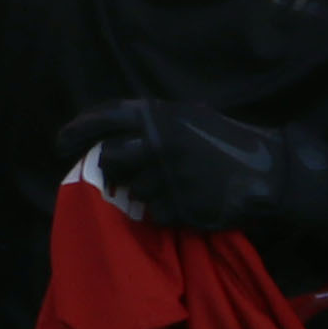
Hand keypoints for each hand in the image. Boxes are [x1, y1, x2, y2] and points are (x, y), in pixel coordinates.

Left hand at [86, 98, 324, 234]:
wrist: (267, 173)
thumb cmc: (228, 141)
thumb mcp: (189, 117)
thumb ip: (152, 123)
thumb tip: (112, 135)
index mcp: (160, 116)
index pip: (104, 119)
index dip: (77, 130)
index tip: (60, 144)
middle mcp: (156, 144)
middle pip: (110, 159)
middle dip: (113, 168)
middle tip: (122, 174)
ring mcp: (165, 178)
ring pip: (132, 189)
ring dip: (145, 189)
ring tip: (174, 184)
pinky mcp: (176, 208)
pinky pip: (155, 212)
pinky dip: (166, 209)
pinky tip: (188, 200)